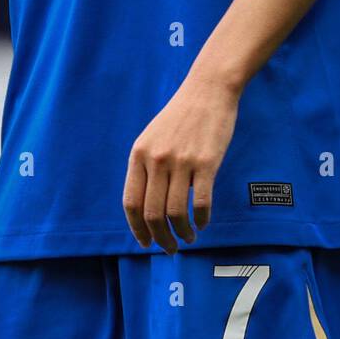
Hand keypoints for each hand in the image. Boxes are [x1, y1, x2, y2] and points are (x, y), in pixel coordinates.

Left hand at [122, 70, 239, 252]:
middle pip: (152, 213)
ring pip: (176, 212)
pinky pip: (201, 202)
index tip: (146, 243)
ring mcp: (181, 161)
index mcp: (139, 154)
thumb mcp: (152, 137)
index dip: (137, 229)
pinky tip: (203, 223)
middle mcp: (157, 160)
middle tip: (170, 248)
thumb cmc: (181, 115)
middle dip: (160, 238)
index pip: (131, 203)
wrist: (208, 90)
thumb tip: (145, 206)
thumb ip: (146, 167)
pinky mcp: (206, 163)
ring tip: (188, 238)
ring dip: (182, 233)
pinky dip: (202, 219)